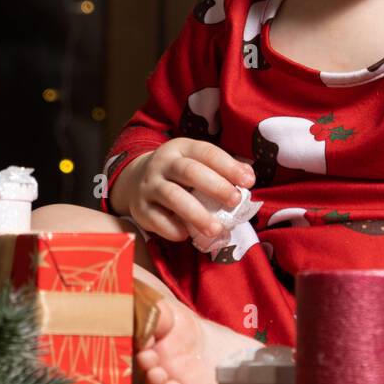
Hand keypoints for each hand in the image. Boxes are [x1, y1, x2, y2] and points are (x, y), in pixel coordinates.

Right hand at [126, 139, 255, 243]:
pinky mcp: (140, 209)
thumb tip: (248, 177)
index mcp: (182, 148)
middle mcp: (163, 164)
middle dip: (216, 186)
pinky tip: (187, 235)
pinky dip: (173, 229)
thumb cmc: (179, 175)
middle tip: (235, 201)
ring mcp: (149, 186)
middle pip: (190, 172)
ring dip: (197, 214)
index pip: (207, 152)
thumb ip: (221, 169)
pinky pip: (157, 220)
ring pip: (173, 197)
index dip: (229, 166)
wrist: (135, 181)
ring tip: (216, 229)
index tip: (249, 181)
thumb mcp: (197, 162)